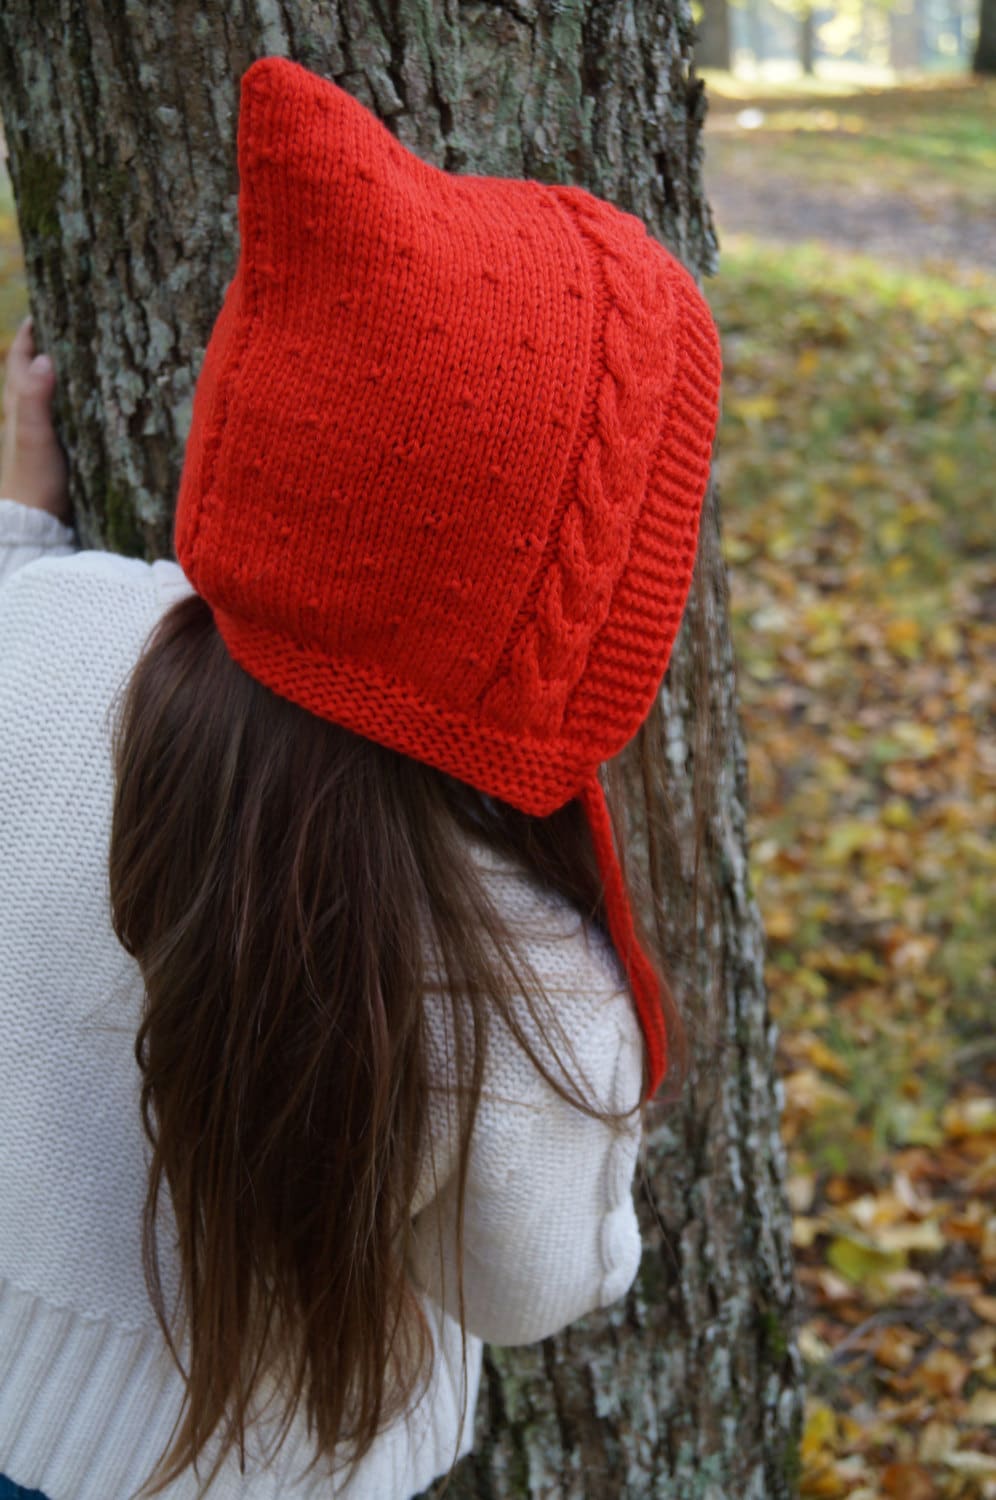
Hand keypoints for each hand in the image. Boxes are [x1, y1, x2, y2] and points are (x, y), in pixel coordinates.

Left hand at [1, 315, 70, 520]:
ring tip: (90, 358)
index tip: (48, 307)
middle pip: (35, 371)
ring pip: (52, 393)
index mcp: (18, 405)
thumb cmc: (33, 478)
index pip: (20, 358)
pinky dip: (78, 403)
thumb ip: (35, 398)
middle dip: (51, 347)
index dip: (30, 332)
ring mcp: (43, 434)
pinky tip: (96, 404)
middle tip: (75, 326)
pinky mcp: (59, 452)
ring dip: (66, 375)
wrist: (36, 524)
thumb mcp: (33, 436)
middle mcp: (28, 415)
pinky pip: (68, 417)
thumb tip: (44, 359)